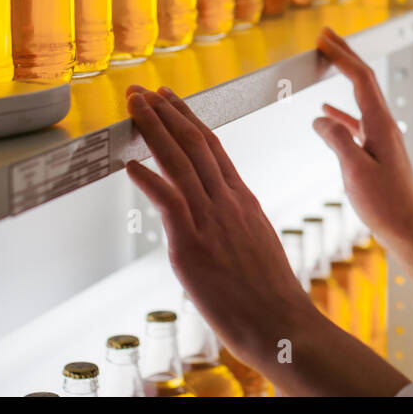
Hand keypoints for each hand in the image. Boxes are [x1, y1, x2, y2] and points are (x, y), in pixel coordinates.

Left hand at [122, 84, 317, 373]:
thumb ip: (234, 223)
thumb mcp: (256, 244)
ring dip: (153, 130)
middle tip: (142, 90)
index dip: (188, 119)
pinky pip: (168, 202)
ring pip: (180, 162)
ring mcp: (212, 221)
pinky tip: (130, 164)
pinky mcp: (193, 245)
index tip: (170, 99)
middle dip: (165, 112)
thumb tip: (216, 219)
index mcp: (244, 200)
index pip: (213, 147)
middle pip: (194, 143)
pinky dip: (148, 179)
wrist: (282, 323)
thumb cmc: (269, 294)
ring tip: (133, 106)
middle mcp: (228, 202)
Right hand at [313, 27, 412, 247]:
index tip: (323, 39)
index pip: (361, 79)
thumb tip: (320, 118)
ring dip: (343, 77)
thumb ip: (337, 141)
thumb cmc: (384, 205)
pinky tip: (326, 111)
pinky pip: (358, 120)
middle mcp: (385, 125)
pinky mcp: (378, 150)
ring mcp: (383, 137)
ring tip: (326, 62)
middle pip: (365, 80)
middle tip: (326, 35)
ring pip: (360, 97)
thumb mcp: (355, 172)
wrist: (406, 229)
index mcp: (381, 125)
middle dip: (345, 55)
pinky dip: (341, 110)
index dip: (342, 56)